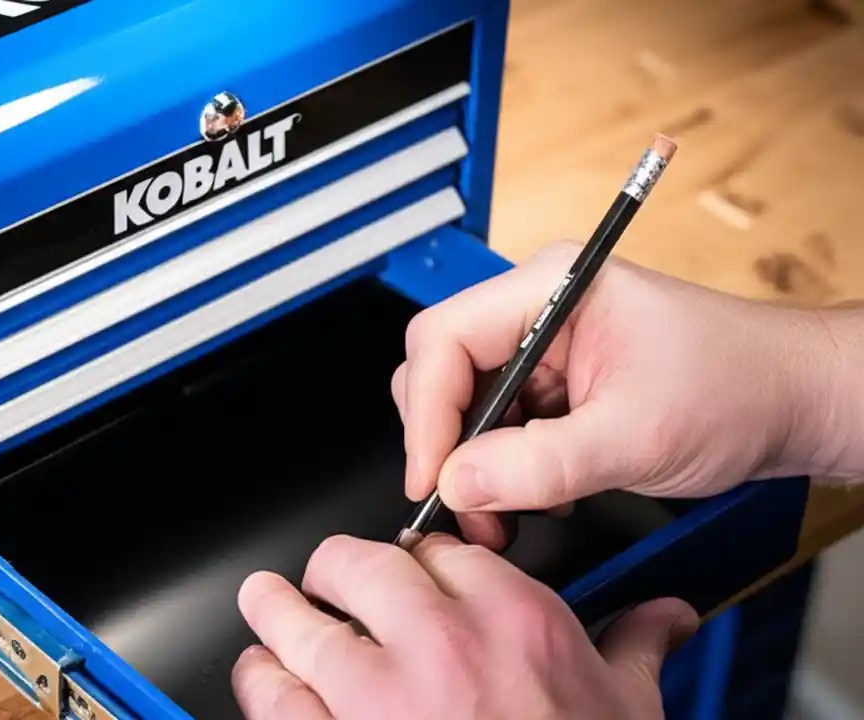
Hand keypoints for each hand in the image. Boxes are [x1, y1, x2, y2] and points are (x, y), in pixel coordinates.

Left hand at [232, 533, 697, 718]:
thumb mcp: (630, 710)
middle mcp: (442, 647)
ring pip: (298, 620)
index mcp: (515, 623)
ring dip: (274, 611)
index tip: (413, 573)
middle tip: (330, 582)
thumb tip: (665, 616)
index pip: (441, 548)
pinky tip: (266, 675)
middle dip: (338, 570)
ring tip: (267, 605)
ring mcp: (380, 700)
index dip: (419, 558)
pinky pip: (275, 696)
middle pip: (358, 563)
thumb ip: (635, 648)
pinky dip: (262, 679)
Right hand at [395, 240, 848, 516]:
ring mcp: (544, 345)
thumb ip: (539, 465)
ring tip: (503, 514)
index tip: (432, 476)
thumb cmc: (741, 387)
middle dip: (445, 443)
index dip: (426, 412)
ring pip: (466, 404)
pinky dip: (504, 468)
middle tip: (462, 503)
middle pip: (442, 369)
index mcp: (550, 286)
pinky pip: (500, 424)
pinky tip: (536, 496)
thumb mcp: (634, 436)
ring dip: (475, 465)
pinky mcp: (555, 381)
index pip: (444, 338)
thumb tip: (457, 483)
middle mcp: (537, 307)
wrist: (796, 402)